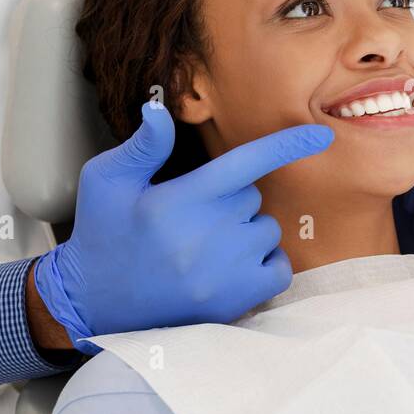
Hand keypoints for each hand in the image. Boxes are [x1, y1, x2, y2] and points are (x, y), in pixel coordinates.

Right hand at [30, 101, 332, 353]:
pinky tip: (230, 265)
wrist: (92, 304)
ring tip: (203, 245)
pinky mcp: (235, 302)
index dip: (286, 145)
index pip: (245, 162)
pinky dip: (264, 262)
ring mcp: (224, 273)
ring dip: (246, 230)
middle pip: (252, 196)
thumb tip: (160, 109)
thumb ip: (142, 146)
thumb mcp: (106, 180)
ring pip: (266, 230)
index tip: (321, 135)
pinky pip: (278, 267)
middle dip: (231, 198)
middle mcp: (206, 237)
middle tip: (190, 217)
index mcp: (178, 200)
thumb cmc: (102, 234)